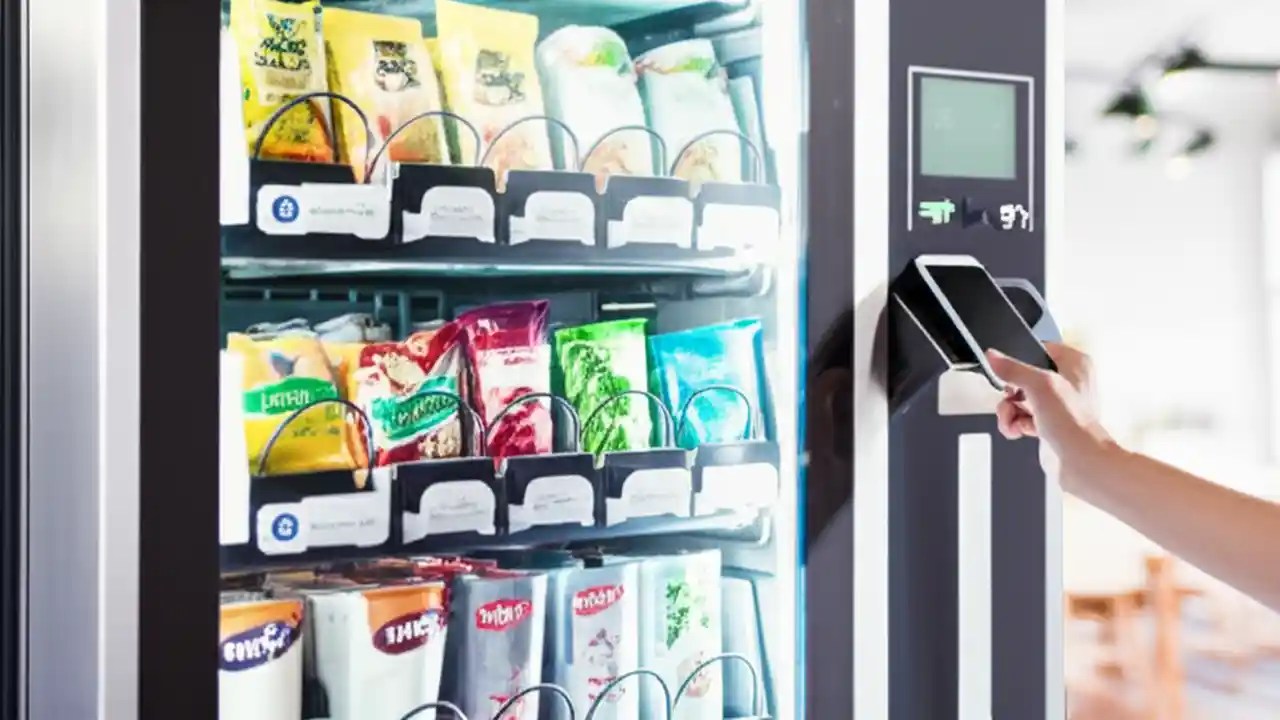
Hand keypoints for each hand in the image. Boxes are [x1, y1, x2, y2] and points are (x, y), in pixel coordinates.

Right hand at [986, 343, 1116, 490]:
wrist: (1081, 462)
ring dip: (1008, 411)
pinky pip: (1021, 418)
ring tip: (1012, 419)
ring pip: (1019, 399)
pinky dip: (1014, 424)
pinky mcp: (1049, 425)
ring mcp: (1058, 406)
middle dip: (1010, 392)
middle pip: (1023, 377)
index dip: (1020, 360)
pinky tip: (1016, 429)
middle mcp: (1068, 383)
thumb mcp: (1039, 385)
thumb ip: (1013, 369)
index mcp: (1075, 364)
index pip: (1039, 349)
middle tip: (1012, 398)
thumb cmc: (1075, 424)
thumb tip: (993, 356)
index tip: (1008, 370)